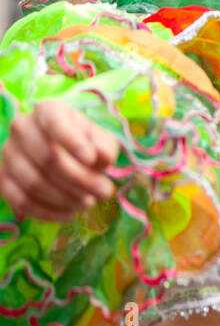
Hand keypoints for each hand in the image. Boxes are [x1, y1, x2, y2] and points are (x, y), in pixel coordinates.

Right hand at [0, 99, 119, 221]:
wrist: (62, 155)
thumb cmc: (84, 144)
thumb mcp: (100, 140)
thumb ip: (104, 147)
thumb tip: (101, 158)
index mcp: (47, 110)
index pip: (54, 122)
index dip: (72, 141)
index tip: (92, 159)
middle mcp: (21, 128)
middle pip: (47, 158)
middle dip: (80, 179)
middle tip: (104, 193)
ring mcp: (8, 154)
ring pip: (34, 183)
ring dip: (65, 198)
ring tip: (88, 204)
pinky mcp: (3, 179)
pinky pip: (21, 201)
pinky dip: (47, 212)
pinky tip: (69, 214)